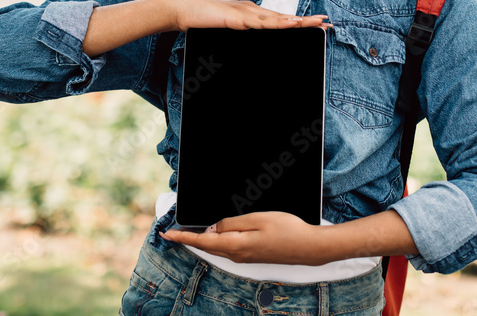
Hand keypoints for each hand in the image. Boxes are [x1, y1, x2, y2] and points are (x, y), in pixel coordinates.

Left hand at [158, 211, 332, 264]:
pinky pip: (228, 248)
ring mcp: (245, 257)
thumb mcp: (256, 219)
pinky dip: (216, 241)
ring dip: (202, 240)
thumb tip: (212, 229)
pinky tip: (216, 235)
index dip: (182, 237)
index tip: (167, 235)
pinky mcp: (252, 255)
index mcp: (236, 245)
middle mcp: (237, 254)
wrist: (309, 247)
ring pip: (217, 247)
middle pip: (207, 246)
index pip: (202, 241)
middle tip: (173, 232)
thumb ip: (231, 224)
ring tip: (189, 232)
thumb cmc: (287, 230)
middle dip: (189, 238)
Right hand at [164, 0, 332, 32]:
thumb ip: (241, 31)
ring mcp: (246, 13)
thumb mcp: (228, 27)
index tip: (319, 25)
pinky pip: (259, 22)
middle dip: (307, 21)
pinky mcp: (236, 18)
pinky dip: (276, 23)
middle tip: (328, 23)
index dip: (301, 21)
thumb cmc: (204, 20)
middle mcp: (253, 11)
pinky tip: (288, 23)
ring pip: (277, 19)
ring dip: (296, 21)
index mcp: (253, 14)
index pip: (281, 19)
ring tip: (315, 23)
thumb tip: (252, 36)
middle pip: (285, 17)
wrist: (184, 9)